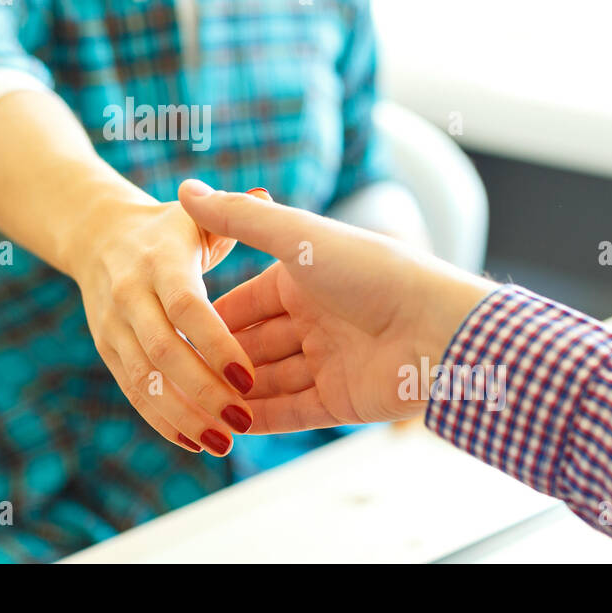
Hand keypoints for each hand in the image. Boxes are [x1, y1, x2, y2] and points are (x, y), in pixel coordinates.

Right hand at [63, 192, 266, 455]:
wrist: (95, 232)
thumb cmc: (167, 227)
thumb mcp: (195, 215)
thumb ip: (235, 212)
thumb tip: (265, 198)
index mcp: (161, 259)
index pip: (187, 308)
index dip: (216, 345)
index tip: (247, 378)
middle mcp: (130, 293)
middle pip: (163, 350)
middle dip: (202, 391)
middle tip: (242, 419)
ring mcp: (113, 325)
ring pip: (144, 379)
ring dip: (183, 416)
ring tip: (224, 442)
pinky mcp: (107, 350)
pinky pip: (132, 392)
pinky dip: (162, 421)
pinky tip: (195, 441)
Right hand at [177, 179, 496, 430]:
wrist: (439, 329)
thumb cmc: (373, 272)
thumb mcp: (298, 237)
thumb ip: (240, 218)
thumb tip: (186, 188)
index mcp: (306, 278)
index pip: (246, 301)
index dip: (211, 318)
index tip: (172, 331)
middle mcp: (317, 319)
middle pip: (254, 344)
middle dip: (218, 360)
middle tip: (175, 375)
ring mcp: (330, 361)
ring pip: (269, 381)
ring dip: (234, 393)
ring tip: (193, 403)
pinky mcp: (343, 400)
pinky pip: (292, 411)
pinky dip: (262, 419)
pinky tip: (227, 424)